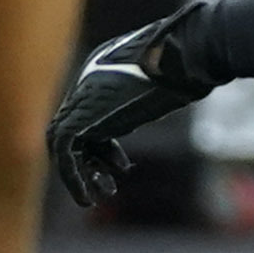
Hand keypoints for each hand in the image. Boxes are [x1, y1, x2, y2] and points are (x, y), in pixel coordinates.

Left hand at [47, 10, 217, 210]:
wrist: (183, 55)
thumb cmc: (190, 64)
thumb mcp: (170, 79)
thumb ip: (158, 90)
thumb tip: (189, 89)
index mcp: (104, 70)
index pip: (90, 115)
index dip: (103, 147)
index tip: (122, 168)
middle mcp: (87, 81)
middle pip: (73, 130)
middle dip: (88, 162)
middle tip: (107, 186)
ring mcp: (81, 97)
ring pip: (64, 143)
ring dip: (79, 174)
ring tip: (99, 197)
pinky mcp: (80, 115)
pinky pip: (64, 151)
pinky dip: (73, 176)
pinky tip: (87, 197)